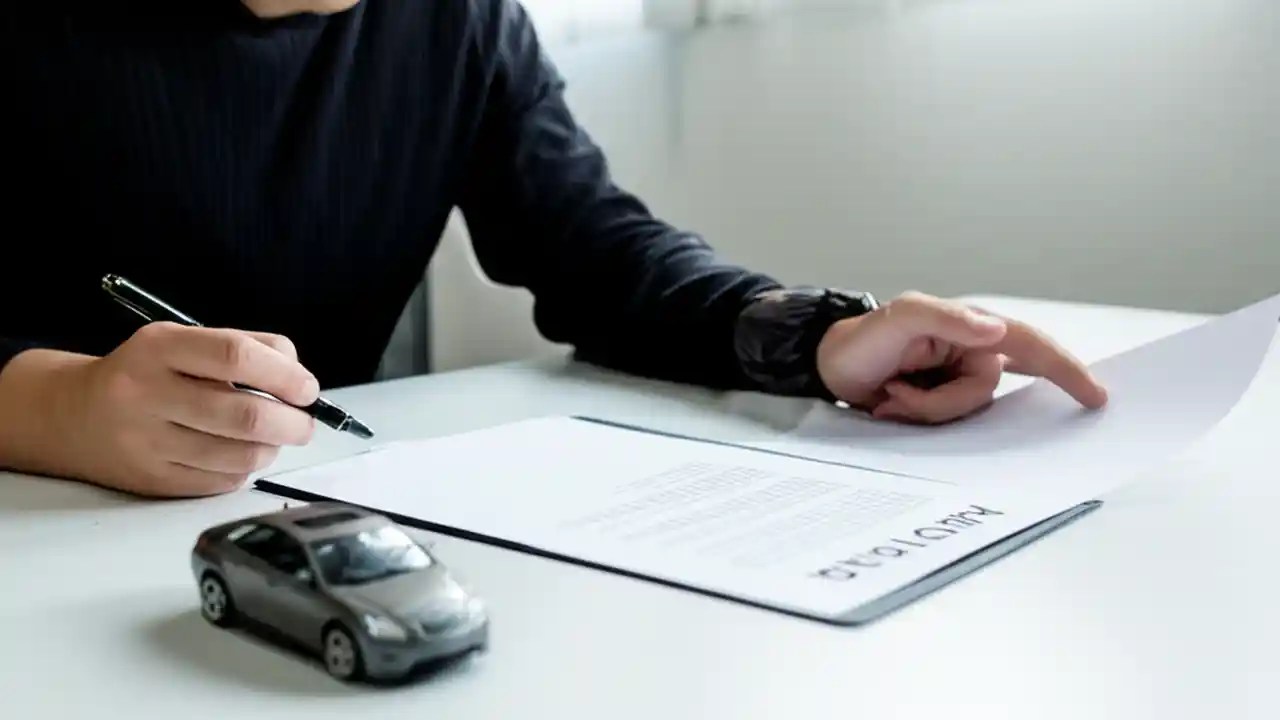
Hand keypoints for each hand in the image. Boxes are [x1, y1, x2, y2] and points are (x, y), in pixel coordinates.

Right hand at [61, 322, 319, 496]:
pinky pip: (222, 481)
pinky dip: (245, 469)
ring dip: (272, 448)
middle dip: (292, 423)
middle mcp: (146, 393)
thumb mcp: (184, 340)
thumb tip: (299, 377)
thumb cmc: (148, 373)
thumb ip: (246, 347)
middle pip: (244, 415)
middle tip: (304, 423)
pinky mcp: (152, 480)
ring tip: (272, 438)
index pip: (235, 355)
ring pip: (239, 455)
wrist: (73, 415)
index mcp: (159, 348)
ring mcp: (146, 442)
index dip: (284, 374)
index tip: (307, 389)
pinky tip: (239, 454)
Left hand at [815, 291, 1107, 423]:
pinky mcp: (941, 407)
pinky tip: (889, 404)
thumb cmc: (862, 337)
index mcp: (972, 328)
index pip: (1030, 346)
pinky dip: (916, 417)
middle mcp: (972, 354)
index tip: (1096, 397)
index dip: (1066, 370)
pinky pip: (947, 426)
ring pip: (965, 414)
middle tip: (896, 391)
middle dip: (941, 401)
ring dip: (922, 409)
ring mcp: (957, 383)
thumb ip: (946, 318)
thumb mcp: (898, 317)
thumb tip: (996, 331)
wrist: (826, 367)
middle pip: (986, 392)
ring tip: (887, 394)